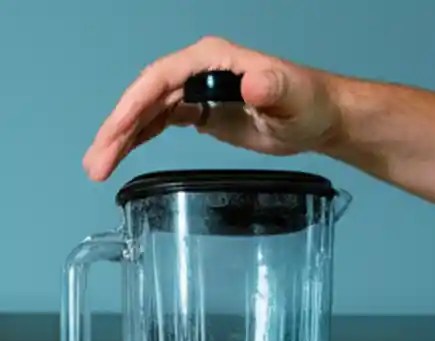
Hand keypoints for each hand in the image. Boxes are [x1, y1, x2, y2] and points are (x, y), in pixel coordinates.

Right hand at [83, 36, 342, 181]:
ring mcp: (196, 89)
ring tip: (98, 168)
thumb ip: (273, 87)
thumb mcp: (294, 96)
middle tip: (96, 164)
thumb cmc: (310, 103)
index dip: (135, 106)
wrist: (321, 117)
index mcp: (212, 60)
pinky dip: (139, 138)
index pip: (161, 80)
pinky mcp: (201, 110)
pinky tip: (120, 156)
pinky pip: (160, 122)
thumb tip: (253, 82)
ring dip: (122, 139)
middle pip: (146, 97)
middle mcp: (197, 70)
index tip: (114, 135)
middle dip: (118, 130)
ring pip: (148, 112)